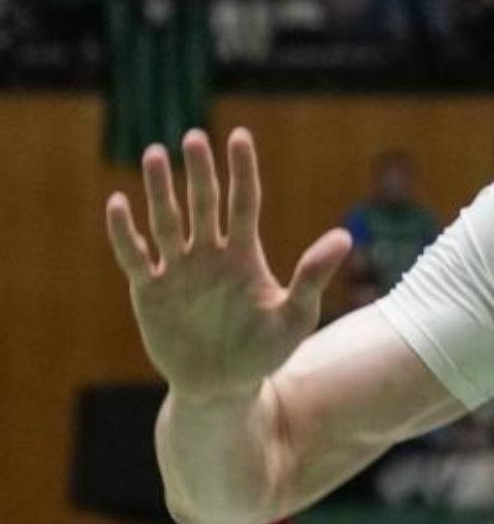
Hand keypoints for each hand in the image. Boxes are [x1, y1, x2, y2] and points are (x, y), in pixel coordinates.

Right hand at [106, 128, 350, 401]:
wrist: (223, 387)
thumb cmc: (263, 350)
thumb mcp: (296, 315)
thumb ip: (313, 275)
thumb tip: (345, 236)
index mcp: (244, 253)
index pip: (244, 201)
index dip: (241, 170)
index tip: (239, 136)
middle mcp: (210, 253)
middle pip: (203, 203)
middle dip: (198, 171)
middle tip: (193, 137)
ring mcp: (178, 270)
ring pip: (166, 221)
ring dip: (158, 189)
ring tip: (154, 153)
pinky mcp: (149, 292)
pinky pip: (134, 256)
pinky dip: (125, 232)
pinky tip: (118, 203)